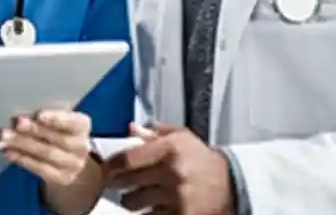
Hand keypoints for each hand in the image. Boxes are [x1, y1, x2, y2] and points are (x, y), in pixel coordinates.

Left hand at [0, 110, 92, 185]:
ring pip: (47, 153)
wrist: (68, 158)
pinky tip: (9, 152)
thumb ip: (45, 115)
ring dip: (23, 144)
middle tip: (16, 123)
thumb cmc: (57, 130)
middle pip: (57, 138)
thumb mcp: (57, 118)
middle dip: (34, 130)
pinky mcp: (63, 178)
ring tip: (5, 137)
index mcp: (82, 125)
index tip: (39, 114)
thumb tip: (21, 113)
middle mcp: (82, 146)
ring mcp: (74, 164)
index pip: (72, 121)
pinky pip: (40, 168)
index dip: (56, 118)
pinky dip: (22, 159)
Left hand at [105, 123, 234, 214]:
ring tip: (137, 196)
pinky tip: (151, 207)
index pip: (128, 159)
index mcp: (170, 149)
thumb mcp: (182, 138)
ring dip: (131, 201)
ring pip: (133, 203)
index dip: (111, 166)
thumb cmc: (201, 159)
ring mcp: (175, 197)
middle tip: (116, 182)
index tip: (105, 169)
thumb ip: (155, 133)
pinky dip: (146, 213)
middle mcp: (172, 172)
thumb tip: (131, 129)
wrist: (231, 185)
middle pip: (126, 182)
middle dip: (117, 183)